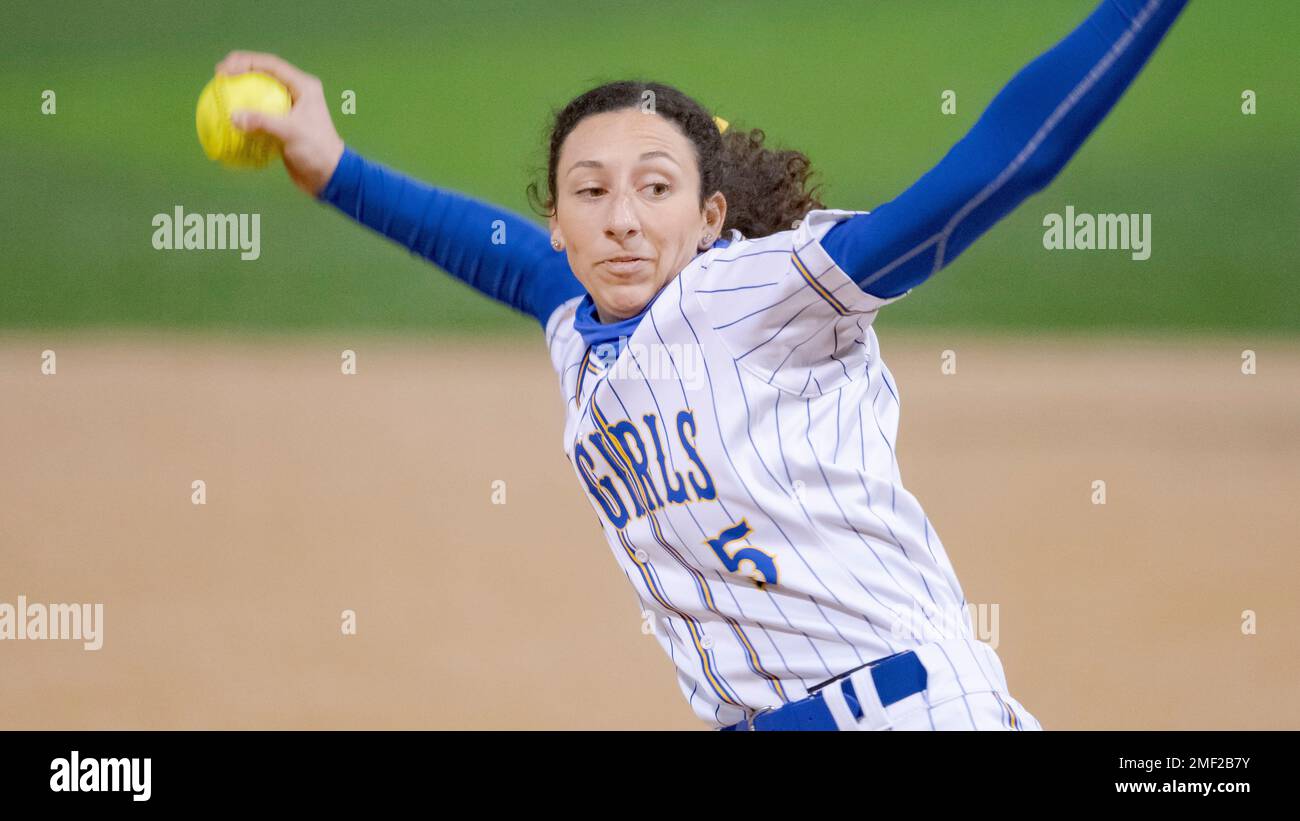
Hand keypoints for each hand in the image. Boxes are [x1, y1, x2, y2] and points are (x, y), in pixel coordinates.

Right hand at [214, 51, 345, 196]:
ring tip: (219, 93)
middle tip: (218, 77)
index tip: (224, 70)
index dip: (245, 62)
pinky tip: (228, 118)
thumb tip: (233, 117)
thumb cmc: (317, 151)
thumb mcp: (291, 133)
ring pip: (260, 93)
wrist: (329, 176)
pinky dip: (244, 114)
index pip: (271, 65)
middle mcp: (296, 93)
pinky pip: (259, 113)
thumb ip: (263, 122)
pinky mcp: (282, 125)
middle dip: (240, 71)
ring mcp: (289, 109)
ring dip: (241, 92)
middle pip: (263, 74)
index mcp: (304, 87)